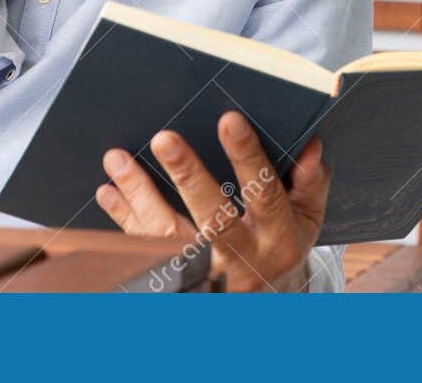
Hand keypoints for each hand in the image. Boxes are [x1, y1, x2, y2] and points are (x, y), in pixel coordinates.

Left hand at [95, 110, 329, 291]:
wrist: (264, 302)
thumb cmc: (283, 243)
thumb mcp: (307, 217)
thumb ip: (310, 182)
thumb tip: (311, 147)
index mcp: (278, 236)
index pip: (264, 192)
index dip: (248, 157)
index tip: (229, 119)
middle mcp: (243, 258)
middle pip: (214, 219)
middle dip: (188, 176)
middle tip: (164, 138)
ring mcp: (207, 274)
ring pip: (169, 236)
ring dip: (141, 194)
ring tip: (118, 157)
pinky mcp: (178, 281)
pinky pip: (146, 250)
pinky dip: (125, 219)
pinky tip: (109, 191)